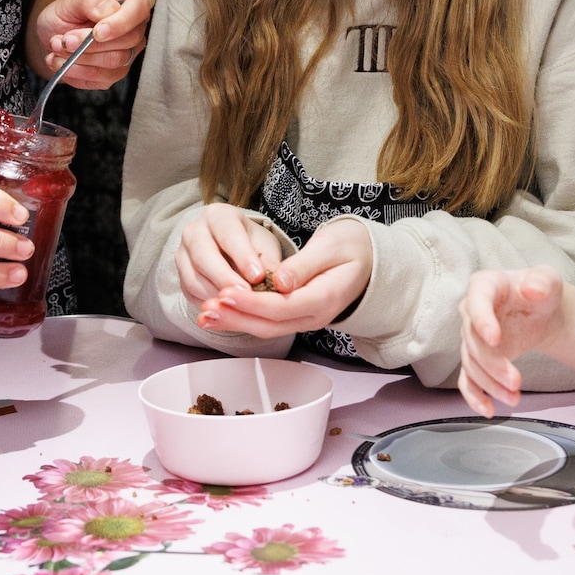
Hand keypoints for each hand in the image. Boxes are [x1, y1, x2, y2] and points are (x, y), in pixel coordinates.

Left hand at [31, 0, 152, 90]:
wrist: (54, 33)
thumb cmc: (68, 11)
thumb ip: (90, 0)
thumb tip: (108, 11)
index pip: (140, 7)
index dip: (121, 22)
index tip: (97, 31)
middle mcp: (135, 25)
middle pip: (129, 39)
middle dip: (90, 43)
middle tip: (65, 39)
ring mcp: (128, 50)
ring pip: (114, 61)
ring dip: (80, 57)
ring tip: (57, 47)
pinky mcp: (116, 72)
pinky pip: (101, 78)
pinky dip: (75, 71)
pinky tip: (59, 60)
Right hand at [176, 203, 282, 311]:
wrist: (233, 251)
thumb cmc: (252, 245)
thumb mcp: (265, 246)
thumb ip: (271, 263)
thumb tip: (280, 283)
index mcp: (218, 216)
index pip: (228, 234)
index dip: (243, 256)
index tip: (258, 276)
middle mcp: (194, 232)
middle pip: (204, 256)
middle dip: (226, 278)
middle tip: (246, 296)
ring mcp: (182, 255)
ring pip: (194, 279)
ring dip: (216, 296)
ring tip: (239, 308)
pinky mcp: (180, 278)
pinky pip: (191, 294)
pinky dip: (209, 304)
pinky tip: (227, 312)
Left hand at [198, 217, 370, 338]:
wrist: (369, 261)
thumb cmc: (351, 247)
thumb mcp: (332, 247)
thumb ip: (304, 265)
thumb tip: (280, 281)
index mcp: (326, 298)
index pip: (283, 306)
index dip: (252, 302)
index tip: (225, 292)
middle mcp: (315, 316)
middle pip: (270, 324)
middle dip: (235, 318)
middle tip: (206, 310)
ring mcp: (305, 319)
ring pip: (266, 328)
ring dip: (234, 322)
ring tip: (204, 315)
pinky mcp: (295, 316)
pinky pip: (267, 322)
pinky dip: (242, 318)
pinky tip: (219, 313)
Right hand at [458, 267, 566, 416]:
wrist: (538, 311)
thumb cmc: (539, 291)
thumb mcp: (548, 280)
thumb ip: (543, 281)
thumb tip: (533, 289)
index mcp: (485, 286)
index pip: (476, 302)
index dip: (482, 321)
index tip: (494, 339)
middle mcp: (471, 311)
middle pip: (473, 341)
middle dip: (493, 365)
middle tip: (516, 382)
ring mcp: (472, 337)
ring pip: (471, 364)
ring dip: (489, 384)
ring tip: (514, 398)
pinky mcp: (476, 358)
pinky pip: (468, 379)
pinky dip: (474, 396)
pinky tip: (488, 409)